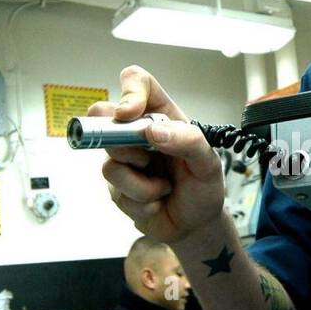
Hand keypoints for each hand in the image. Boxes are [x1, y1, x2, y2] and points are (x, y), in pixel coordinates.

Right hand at [92, 65, 225, 244]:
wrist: (195, 226)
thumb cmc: (203, 188)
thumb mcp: (208, 163)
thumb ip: (188, 141)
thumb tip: (152, 131)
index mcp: (162, 116)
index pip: (138, 83)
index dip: (128, 91)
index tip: (129, 112)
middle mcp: (137, 133)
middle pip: (102, 116)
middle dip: (120, 141)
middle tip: (145, 159)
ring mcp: (124, 159)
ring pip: (110, 162)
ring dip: (143, 184)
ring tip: (164, 187)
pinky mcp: (116, 186)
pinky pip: (117, 190)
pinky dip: (142, 201)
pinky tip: (157, 203)